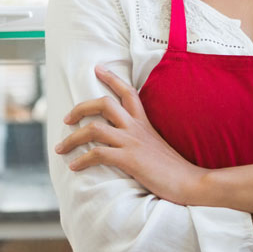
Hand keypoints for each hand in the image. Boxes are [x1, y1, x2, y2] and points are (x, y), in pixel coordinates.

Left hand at [54, 65, 207, 204]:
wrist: (192, 182)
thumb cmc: (174, 169)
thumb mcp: (156, 145)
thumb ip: (141, 139)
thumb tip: (126, 143)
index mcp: (144, 122)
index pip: (127, 92)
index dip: (111, 78)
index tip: (97, 69)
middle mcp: (136, 127)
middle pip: (104, 103)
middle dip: (81, 108)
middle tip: (67, 118)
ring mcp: (132, 142)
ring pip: (94, 129)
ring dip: (72, 138)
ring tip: (60, 148)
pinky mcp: (130, 159)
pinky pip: (98, 154)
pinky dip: (81, 160)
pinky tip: (74, 167)